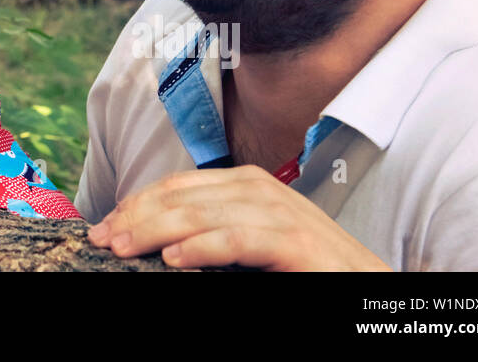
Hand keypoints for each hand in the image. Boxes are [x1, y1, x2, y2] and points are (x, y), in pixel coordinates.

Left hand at [86, 166, 390, 270]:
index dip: (138, 203)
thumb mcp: (253, 245)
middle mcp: (263, 191)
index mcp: (248, 185)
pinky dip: (205, 247)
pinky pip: (242, 240)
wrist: (373, 292)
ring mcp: (284, 214)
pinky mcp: (301, 244)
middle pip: (184, 196)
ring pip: (205, 213)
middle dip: (137, 215)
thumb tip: (157, 240)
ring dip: (158, 229)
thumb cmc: (307, 270)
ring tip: (126, 247)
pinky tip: (175, 259)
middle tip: (104, 238)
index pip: (178, 186)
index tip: (105, 224)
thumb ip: (214, 233)